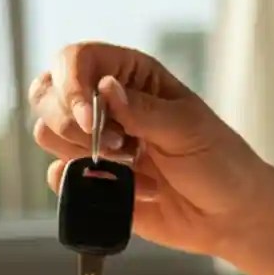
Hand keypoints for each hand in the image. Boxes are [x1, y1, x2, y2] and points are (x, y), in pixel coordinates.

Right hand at [29, 42, 273, 274]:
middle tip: (119, 146)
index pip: (75, 59)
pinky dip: (83, 186)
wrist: (228, 215)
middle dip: (71, 124)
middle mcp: (103, 104)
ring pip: (46, 133)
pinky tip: (125, 189)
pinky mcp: (89, 179)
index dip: (71, 85)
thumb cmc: (219, 162)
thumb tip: (104, 88)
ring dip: (80, 154)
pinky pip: (57, 177)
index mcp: (130, 76)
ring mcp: (93, 142)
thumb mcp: (188, 129)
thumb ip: (144, 110)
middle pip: (45, 94)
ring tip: (129, 165)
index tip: (90, 120)